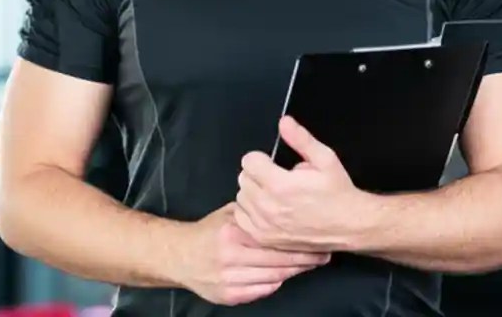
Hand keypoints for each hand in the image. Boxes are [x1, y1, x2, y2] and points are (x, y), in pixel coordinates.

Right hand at [176, 203, 330, 305]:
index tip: (316, 239)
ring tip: (310, 264)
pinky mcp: (229, 295)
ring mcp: (229, 279)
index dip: (299, 241)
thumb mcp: (229, 214)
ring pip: (273, 277)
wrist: (179, 256)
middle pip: (278, 260)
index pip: (274, 239)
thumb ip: (253, 214)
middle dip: (304, 258)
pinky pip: (262, 290)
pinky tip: (285, 274)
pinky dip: (276, 283)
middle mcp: (231, 258)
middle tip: (322, 255)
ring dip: (294, 271)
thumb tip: (282, 206)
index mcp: (232, 233)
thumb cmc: (208, 232)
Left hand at [235, 116, 364, 251]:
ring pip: (241, 198)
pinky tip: (265, 210)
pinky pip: (242, 219)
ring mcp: (264, 225)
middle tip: (274, 177)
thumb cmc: (338, 192)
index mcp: (280, 184)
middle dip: (256, 174)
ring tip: (272, 194)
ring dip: (252, 192)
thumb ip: (301, 139)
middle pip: (243, 179)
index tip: (270, 163)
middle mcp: (268, 206)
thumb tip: (284, 122)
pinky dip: (249, 212)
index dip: (260, 158)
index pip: (249, 161)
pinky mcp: (264, 238)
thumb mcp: (325, 159)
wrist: (349, 226)